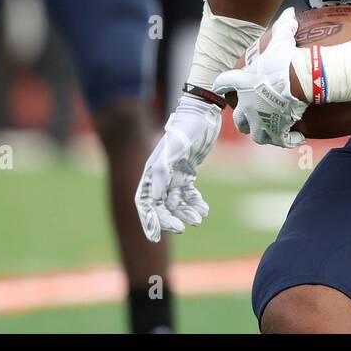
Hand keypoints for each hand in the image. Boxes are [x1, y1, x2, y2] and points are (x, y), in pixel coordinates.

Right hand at [135, 95, 222, 241]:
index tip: (156, 236)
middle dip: (171, 218)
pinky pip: (188, 193)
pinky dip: (195, 202)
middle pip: (162, 205)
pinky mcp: (187, 171)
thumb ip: (161, 175)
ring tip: (199, 217)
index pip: (146, 202)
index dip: (149, 220)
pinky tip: (203, 209)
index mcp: (152, 172)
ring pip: (177, 201)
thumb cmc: (185, 130)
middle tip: (184, 227)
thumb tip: (153, 201)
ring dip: (186, 211)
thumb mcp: (173, 152)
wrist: (202, 113)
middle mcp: (161, 176)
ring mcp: (174, 174)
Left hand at [213, 8, 309, 147]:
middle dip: (244, 118)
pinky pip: (281, 140)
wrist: (299, 80)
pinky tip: (296, 137)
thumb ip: (284, 26)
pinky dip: (288, 140)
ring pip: (256, 133)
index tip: (221, 85)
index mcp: (243, 84)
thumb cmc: (286, 59)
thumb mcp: (282, 40)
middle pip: (238, 118)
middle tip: (253, 114)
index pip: (223, 83)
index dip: (222, 84)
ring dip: (263, 132)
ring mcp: (261, 121)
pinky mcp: (277, 131)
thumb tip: (290, 12)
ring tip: (271, 129)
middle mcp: (247, 106)